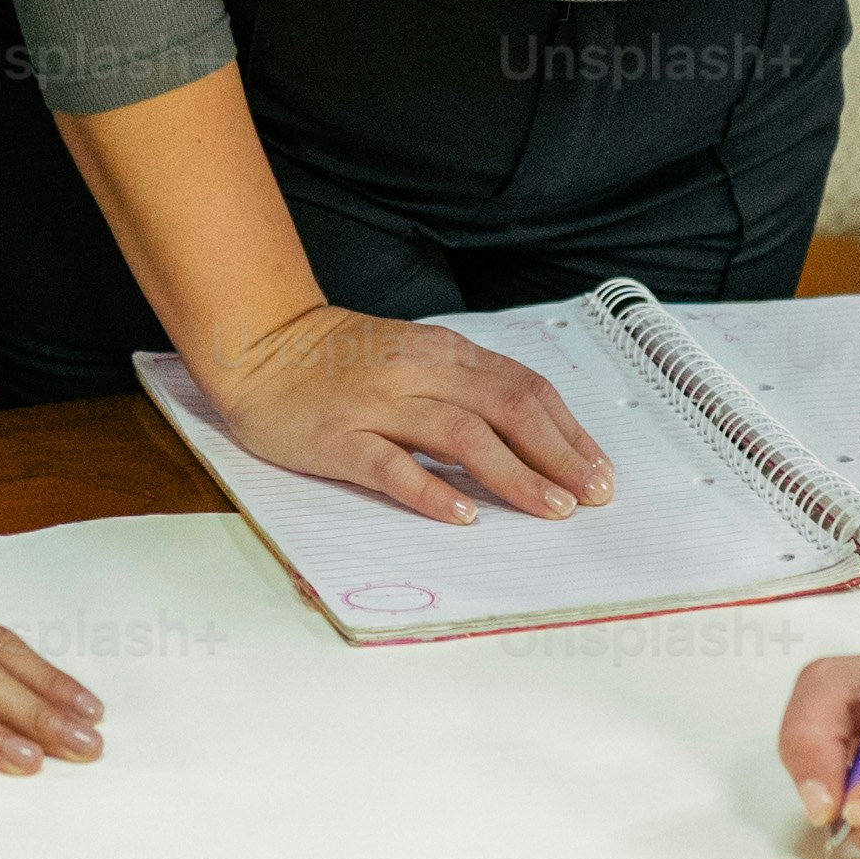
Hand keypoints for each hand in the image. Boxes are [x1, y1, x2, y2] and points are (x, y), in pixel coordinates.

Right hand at [201, 302, 612, 524]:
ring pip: (462, 436)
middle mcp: (419, 372)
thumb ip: (466, 389)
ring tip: (550, 509)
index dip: (569, 432)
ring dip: (514, 475)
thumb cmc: (342, 360)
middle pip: (506, 410)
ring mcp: (378, 404)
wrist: (260, 343)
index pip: (525, 389)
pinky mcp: (339, 437)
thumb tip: (532, 439)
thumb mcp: (416, 358)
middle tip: (590, 497)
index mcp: (445, 353)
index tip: (599, 471)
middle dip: (558, 456)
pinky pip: (391, 466)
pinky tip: (463, 515)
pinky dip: (431, 491)